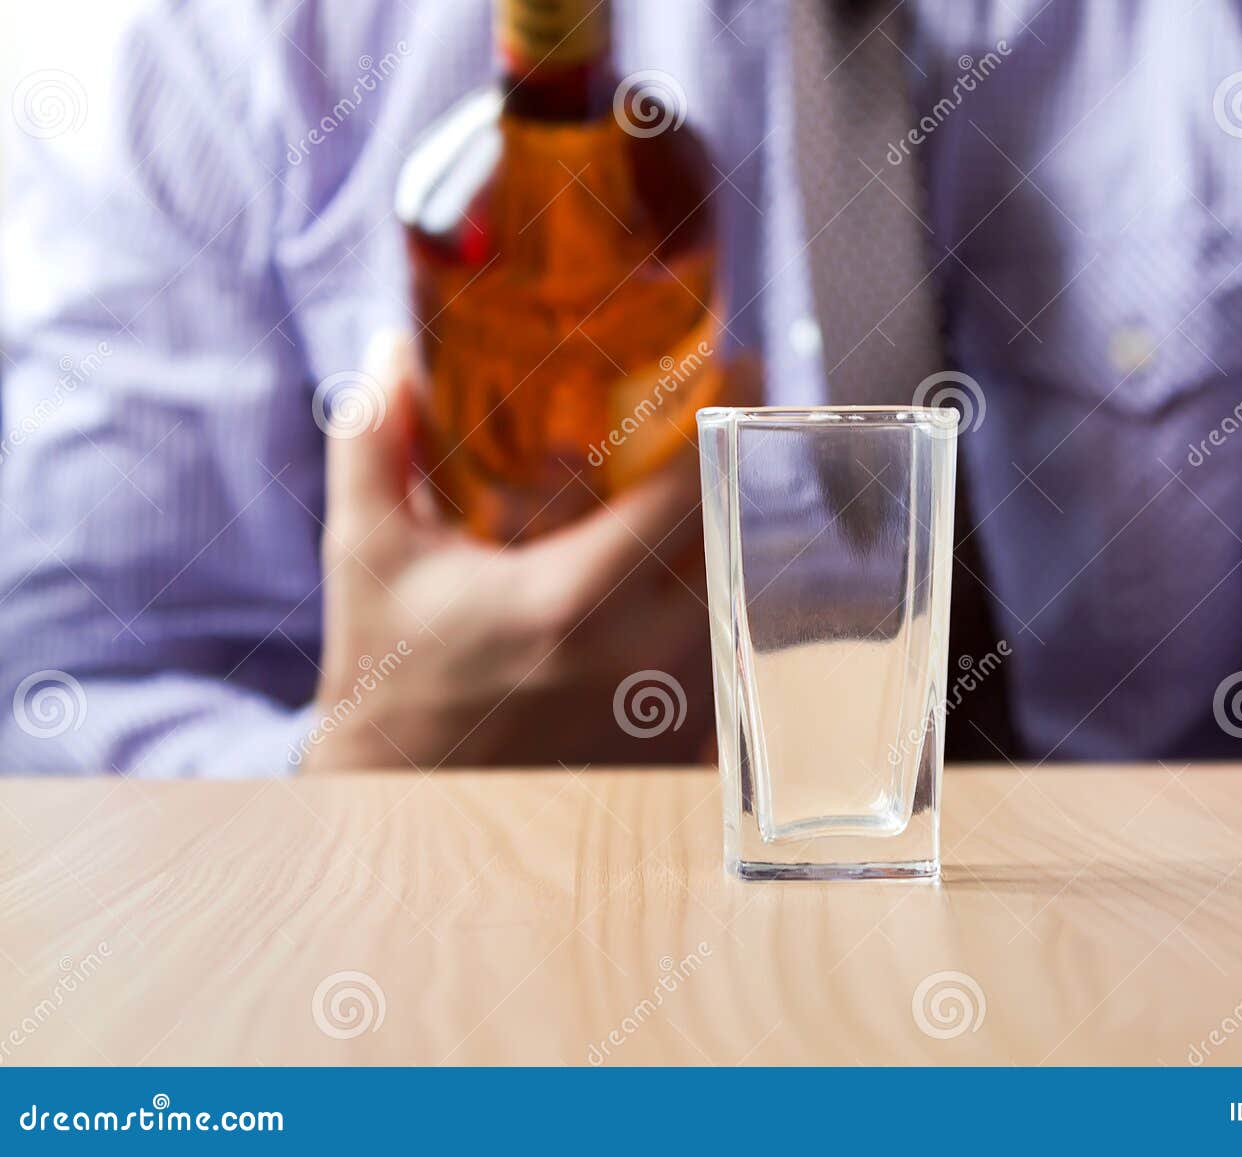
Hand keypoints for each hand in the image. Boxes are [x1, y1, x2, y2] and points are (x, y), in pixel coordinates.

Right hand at [300, 335, 711, 770]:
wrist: (403, 795)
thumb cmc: (389, 670)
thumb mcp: (367, 550)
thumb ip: (376, 441)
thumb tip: (390, 349)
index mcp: (574, 600)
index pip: (685, 492)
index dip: (720, 418)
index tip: (741, 367)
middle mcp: (638, 657)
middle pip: (730, 539)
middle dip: (731, 476)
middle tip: (723, 426)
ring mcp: (666, 709)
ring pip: (734, 600)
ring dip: (724, 542)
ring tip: (708, 494)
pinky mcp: (673, 747)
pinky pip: (723, 660)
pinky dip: (712, 611)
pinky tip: (686, 581)